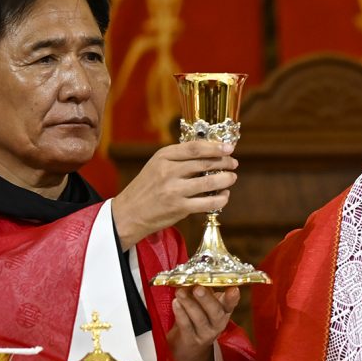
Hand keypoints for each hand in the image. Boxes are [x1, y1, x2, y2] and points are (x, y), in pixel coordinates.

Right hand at [112, 139, 235, 247]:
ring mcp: (174, 190)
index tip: (229, 147)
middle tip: (233, 163)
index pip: (195, 147)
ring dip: (226, 179)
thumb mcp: (156, 166)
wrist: (128, 213)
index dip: (215, 147)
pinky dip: (221, 198)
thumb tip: (209, 153)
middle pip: (205, 163)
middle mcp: (168, 171)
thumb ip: (178, 159)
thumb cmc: (146, 188)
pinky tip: (224, 195)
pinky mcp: (179, 208)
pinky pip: (208, 202)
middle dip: (224, 162)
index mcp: (163, 157)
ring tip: (231, 178)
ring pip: (210, 182)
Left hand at [166, 285, 237, 360]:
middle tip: (198, 288)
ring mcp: (205, 333)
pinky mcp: (191, 340)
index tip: (233, 289)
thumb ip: (204, 290)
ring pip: (199, 318)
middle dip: (206, 299)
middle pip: (215, 312)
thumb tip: (196, 272)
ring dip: (189, 303)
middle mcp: (218, 323)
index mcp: (224, 311)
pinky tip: (176, 303)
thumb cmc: (197, 318)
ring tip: (180, 291)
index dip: (233, 297)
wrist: (189, 347)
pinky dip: (180, 313)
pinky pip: (186, 326)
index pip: (231, 304)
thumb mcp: (205, 304)